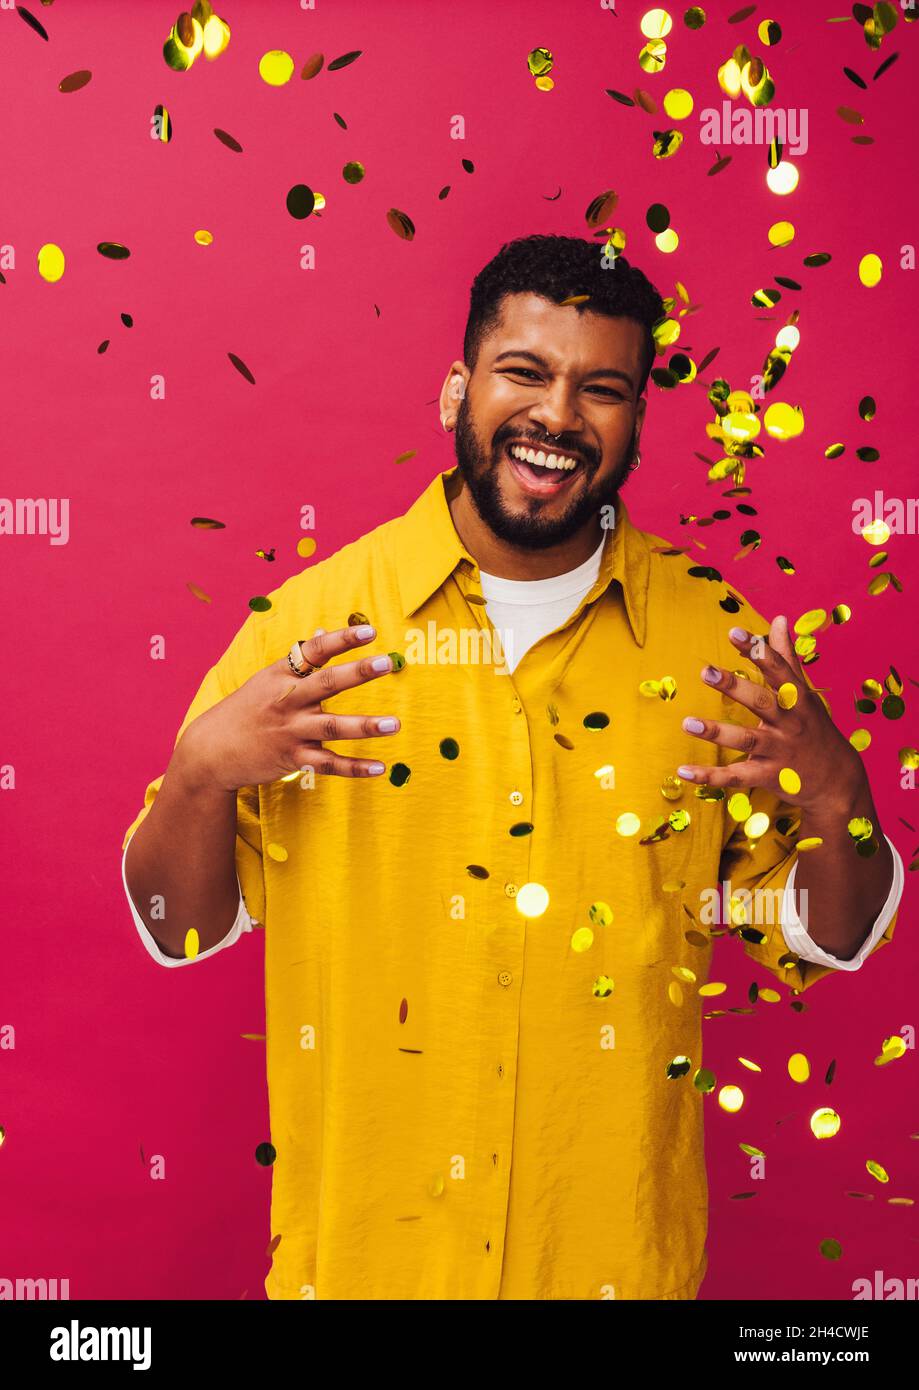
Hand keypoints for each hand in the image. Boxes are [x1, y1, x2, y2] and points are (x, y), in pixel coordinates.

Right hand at [178, 624, 401, 791]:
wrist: (210, 751)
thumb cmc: (246, 709)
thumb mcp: (267, 679)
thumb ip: (300, 660)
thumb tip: (324, 631)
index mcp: (281, 675)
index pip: (314, 651)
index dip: (341, 639)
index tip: (370, 630)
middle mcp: (287, 700)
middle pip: (326, 684)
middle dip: (357, 673)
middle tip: (386, 663)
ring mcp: (290, 731)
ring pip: (332, 727)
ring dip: (365, 726)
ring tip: (395, 723)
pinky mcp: (292, 759)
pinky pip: (328, 764)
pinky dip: (354, 768)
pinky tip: (380, 768)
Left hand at [674, 613, 867, 815]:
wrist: (837, 782)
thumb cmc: (814, 729)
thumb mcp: (805, 694)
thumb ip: (787, 658)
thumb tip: (779, 619)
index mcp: (797, 700)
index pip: (777, 670)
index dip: (757, 650)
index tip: (734, 631)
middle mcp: (790, 724)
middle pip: (762, 702)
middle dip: (734, 687)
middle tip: (706, 671)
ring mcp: (779, 751)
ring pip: (747, 740)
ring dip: (716, 732)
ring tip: (687, 722)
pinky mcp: (769, 776)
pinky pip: (736, 776)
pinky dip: (711, 776)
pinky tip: (683, 771)